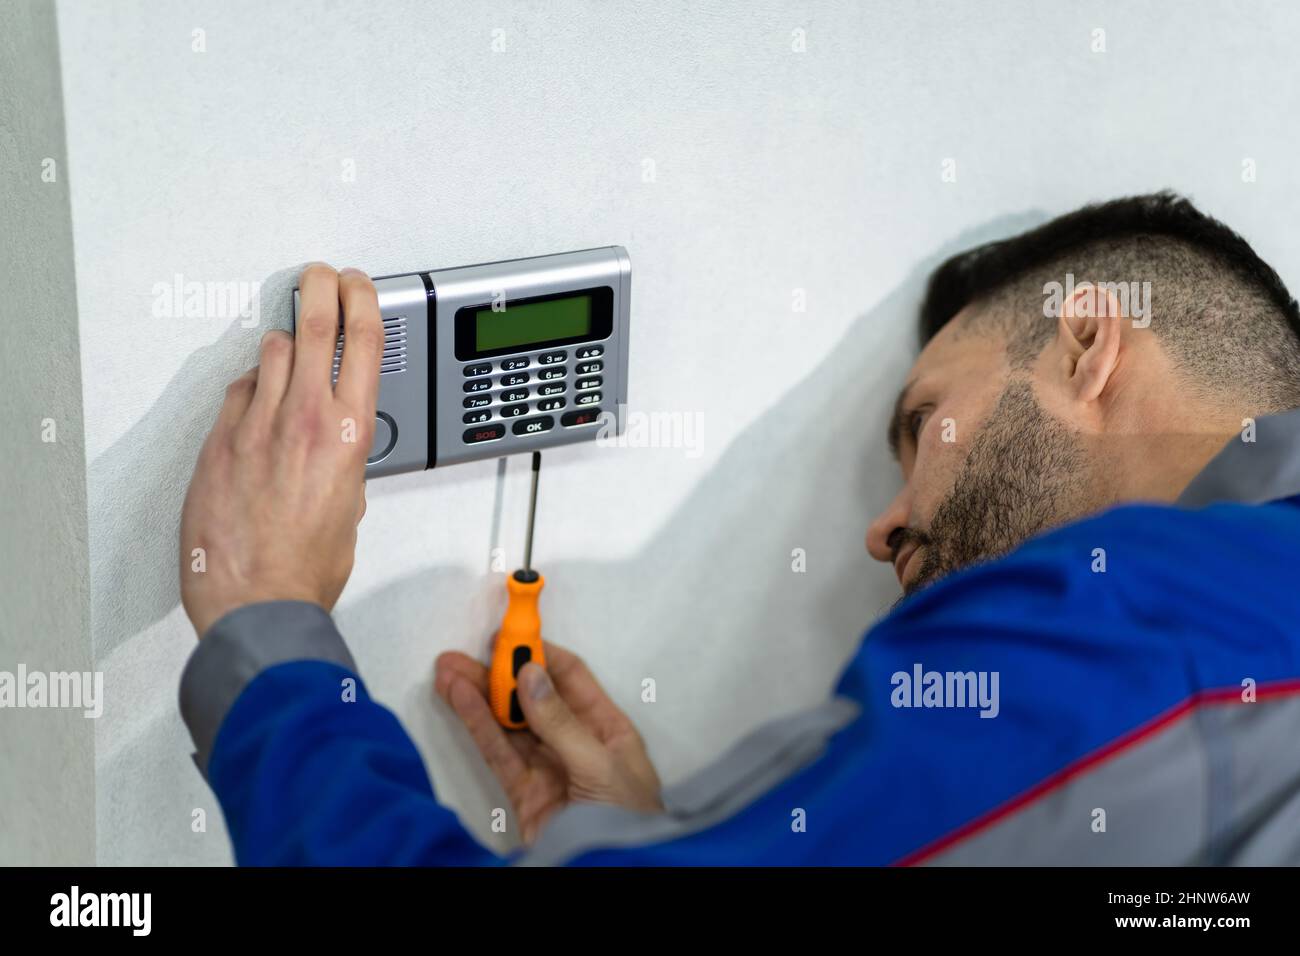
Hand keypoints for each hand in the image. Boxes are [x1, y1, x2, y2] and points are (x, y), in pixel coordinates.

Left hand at [179, 264, 382, 636]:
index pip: (363, 342)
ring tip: (289, 351)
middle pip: (315, 325)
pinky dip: (252, 388)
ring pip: (271, 352)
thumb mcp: (352, 508)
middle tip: (319, 276)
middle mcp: (305, 420)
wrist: (257, 601)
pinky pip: (239, 392)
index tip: (359, 284)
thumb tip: (336, 448)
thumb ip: (345, 463)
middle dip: (319, 289)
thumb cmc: (307, 568)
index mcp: (349, 435)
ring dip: (284, 345)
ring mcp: (257, 426)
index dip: (362, 300)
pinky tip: (257, 401)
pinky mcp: (220, 441)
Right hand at [435, 643, 662, 843]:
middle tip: (466, 651)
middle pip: (533, 698)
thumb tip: (530, 675)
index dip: (541, 653)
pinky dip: (477, 725)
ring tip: (448, 668)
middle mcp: (577, 744)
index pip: (572, 679)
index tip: (512, 633)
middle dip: (500, 673)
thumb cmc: (628, 823)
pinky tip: (459, 698)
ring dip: (479, 695)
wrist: (609, 873)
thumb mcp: (601, 765)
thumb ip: (561, 723)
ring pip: (509, 723)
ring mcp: (548, 769)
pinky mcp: (524, 794)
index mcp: (609, 730)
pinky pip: (498, 752)